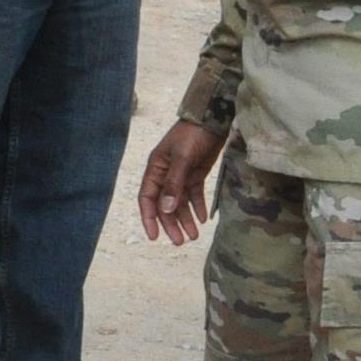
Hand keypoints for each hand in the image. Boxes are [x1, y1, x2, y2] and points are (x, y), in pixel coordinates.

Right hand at [140, 120, 226, 244]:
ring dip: (186, 219)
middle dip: (172, 224)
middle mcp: (166, 174)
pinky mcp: (196, 173)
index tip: (155, 236)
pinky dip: (198, 207)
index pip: (147, 198)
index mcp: (156, 169)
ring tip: (194, 236)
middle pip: (165, 205)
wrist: (213, 119)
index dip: (149, 218)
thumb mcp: (182, 159)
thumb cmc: (192, 135)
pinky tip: (203, 219)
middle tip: (181, 242)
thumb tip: (166, 210)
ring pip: (181, 203)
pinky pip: (194, 195)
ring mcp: (181, 175)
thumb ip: (174, 184)